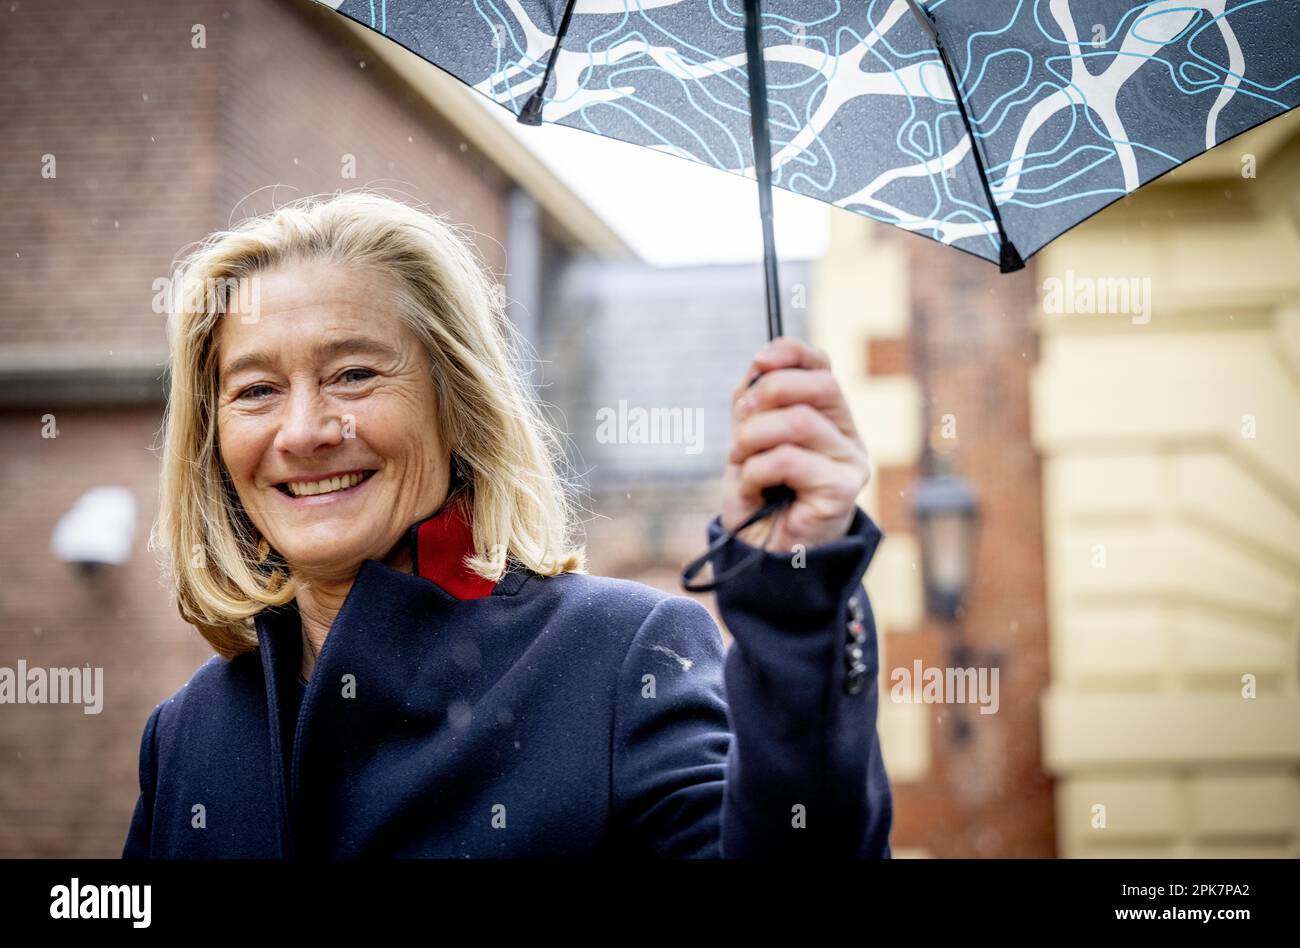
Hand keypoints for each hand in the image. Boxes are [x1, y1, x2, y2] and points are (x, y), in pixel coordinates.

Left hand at [721, 337, 871, 552]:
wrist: (761, 556)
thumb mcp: (748, 438)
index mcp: (828, 416)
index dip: (791, 353)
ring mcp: (850, 463)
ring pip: (800, 421)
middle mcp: (847, 436)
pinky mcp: (842, 490)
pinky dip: (755, 470)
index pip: (821, 365)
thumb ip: (755, 400)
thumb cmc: (758, 497)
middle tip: (740, 421)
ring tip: (740, 461)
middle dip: (767, 394)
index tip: (757, 362)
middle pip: (820, 385)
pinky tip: (752, 489)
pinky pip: (789, 459)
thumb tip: (760, 363)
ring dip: (753, 438)